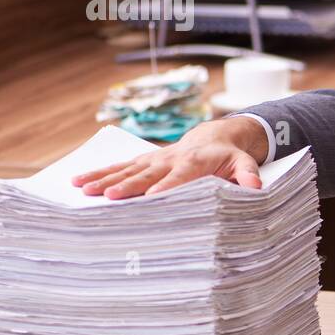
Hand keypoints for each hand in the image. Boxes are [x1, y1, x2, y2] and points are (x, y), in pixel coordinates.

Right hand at [71, 116, 269, 198]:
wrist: (215, 136)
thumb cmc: (230, 155)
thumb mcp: (245, 163)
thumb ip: (248, 175)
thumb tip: (255, 188)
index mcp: (195, 162)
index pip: (179, 177)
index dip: (166, 188)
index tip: (151, 198)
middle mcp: (170, 159)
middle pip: (146, 175)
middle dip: (127, 186)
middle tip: (108, 197)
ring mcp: (153, 159)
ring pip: (126, 170)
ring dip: (104, 180)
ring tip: (83, 190)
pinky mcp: (143, 161)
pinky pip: (119, 167)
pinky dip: (99, 173)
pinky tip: (79, 181)